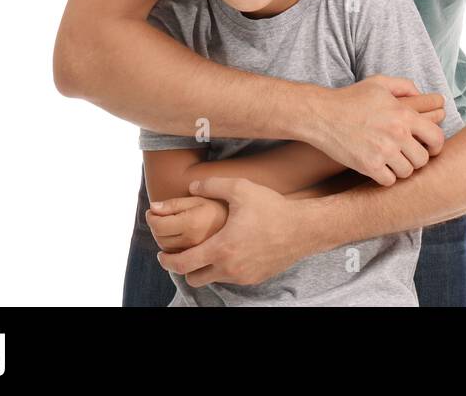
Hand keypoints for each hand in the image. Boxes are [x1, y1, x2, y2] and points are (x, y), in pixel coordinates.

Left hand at [156, 177, 316, 287]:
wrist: (303, 228)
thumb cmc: (272, 207)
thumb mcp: (241, 189)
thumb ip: (212, 185)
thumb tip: (192, 186)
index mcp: (221, 247)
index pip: (182, 264)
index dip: (167, 260)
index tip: (162, 254)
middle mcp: (229, 267)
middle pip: (193, 278)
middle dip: (184, 268)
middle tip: (183, 254)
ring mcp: (243, 276)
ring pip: (213, 279)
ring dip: (206, 268)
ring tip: (208, 249)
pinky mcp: (255, 279)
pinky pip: (231, 278)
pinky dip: (225, 268)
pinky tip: (231, 251)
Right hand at [307, 76, 447, 185]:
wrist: (322, 115)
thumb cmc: (351, 98)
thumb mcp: (379, 83)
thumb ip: (405, 86)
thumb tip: (422, 95)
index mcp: (404, 114)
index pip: (437, 138)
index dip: (436, 146)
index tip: (430, 148)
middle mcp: (397, 134)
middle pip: (423, 159)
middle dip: (417, 158)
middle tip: (406, 155)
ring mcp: (383, 152)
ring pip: (407, 172)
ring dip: (401, 168)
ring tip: (392, 161)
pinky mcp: (368, 166)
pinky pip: (389, 181)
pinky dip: (386, 177)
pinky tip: (379, 167)